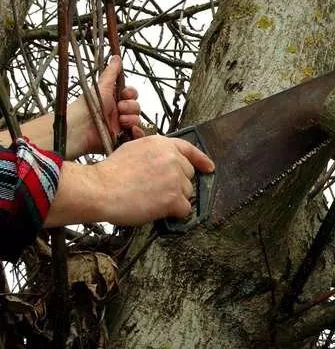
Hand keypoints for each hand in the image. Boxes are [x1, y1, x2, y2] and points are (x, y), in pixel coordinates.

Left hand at [67, 56, 144, 157]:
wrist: (79, 129)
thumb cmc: (87, 106)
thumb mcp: (102, 87)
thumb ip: (111, 73)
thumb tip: (116, 56)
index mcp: (113, 100)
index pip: (131, 95)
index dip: (131, 94)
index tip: (124, 94)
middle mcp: (117, 113)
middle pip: (136, 108)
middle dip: (130, 107)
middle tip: (119, 109)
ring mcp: (119, 127)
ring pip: (137, 121)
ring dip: (132, 119)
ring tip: (120, 121)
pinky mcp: (120, 140)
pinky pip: (136, 137)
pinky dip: (137, 133)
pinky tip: (130, 131)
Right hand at [93, 135, 214, 225]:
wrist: (100, 188)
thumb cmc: (111, 173)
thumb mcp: (133, 149)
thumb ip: (154, 153)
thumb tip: (165, 162)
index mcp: (162, 144)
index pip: (189, 149)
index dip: (201, 160)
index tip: (209, 167)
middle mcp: (172, 158)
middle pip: (189, 175)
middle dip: (177, 184)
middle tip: (157, 190)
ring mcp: (175, 178)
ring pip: (187, 193)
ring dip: (174, 199)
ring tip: (151, 199)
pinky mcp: (173, 197)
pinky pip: (184, 210)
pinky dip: (174, 214)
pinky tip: (158, 210)